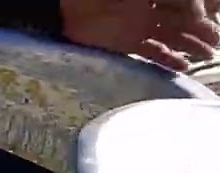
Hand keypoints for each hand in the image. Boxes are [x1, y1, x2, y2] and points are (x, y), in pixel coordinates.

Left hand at [60, 0, 219, 70]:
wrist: (68, 6)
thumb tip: (194, 15)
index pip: (185, 3)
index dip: (199, 12)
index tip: (209, 21)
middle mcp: (152, 9)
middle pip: (183, 21)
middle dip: (201, 31)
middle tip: (216, 44)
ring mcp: (140, 27)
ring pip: (172, 37)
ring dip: (191, 46)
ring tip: (208, 55)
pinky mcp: (127, 43)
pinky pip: (152, 52)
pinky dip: (167, 60)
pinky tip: (183, 67)